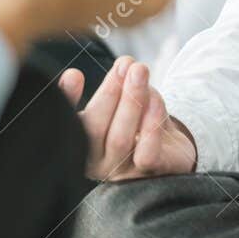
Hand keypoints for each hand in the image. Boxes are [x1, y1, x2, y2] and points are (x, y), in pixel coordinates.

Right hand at [59, 57, 196, 179]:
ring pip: (120, 139)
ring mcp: (121, 171)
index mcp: (80, 144)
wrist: (171, 148)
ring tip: (140, 71)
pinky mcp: (148, 173)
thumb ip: (109, 90)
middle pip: (96, 129)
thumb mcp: (120, 103)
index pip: (68, 124)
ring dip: (132, 101)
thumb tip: (86, 72)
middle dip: (111, 92)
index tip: (75, 74)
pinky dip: (150, 123)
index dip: (67, 100)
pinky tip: (155, 99)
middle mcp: (96, 163)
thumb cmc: (138, 122)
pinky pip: (147, 153)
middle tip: (125, 64)